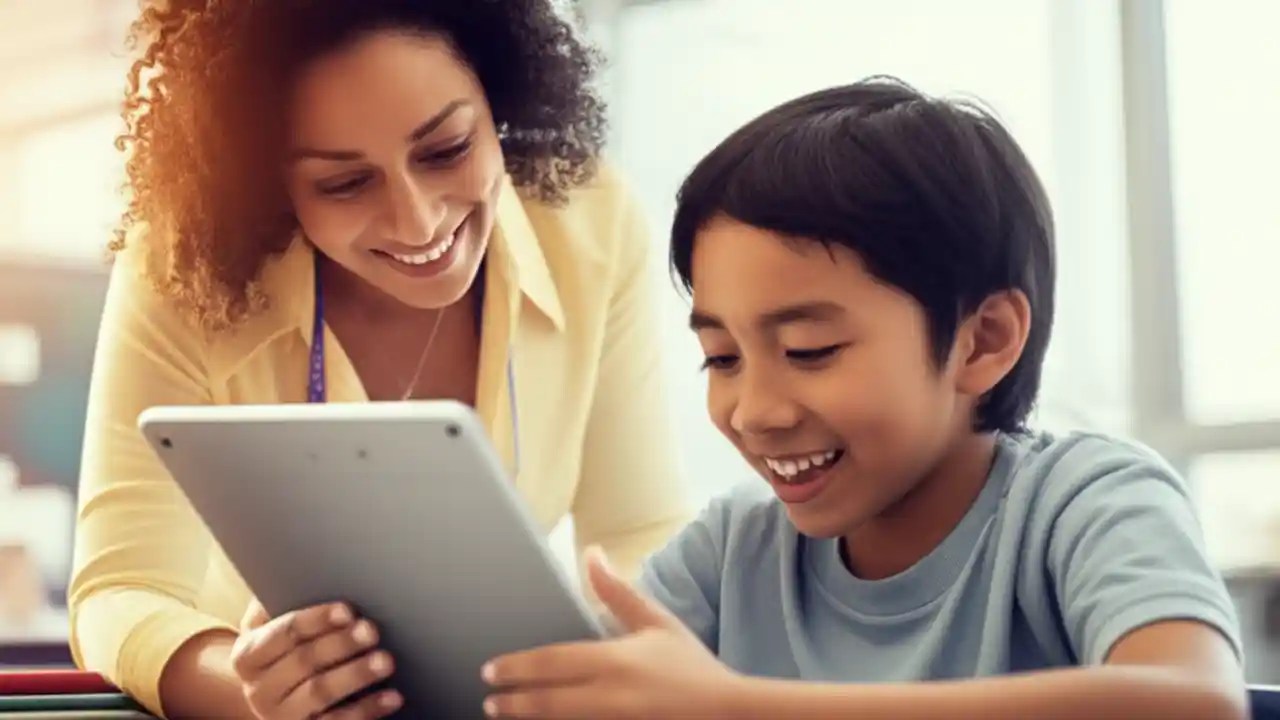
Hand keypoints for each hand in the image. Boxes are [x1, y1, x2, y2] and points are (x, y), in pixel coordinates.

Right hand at [230, 599, 402, 719]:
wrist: (276, 699)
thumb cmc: (286, 649)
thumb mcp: (273, 625)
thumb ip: (282, 597)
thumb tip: (309, 559)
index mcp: (249, 654)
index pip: (283, 633)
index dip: (316, 619)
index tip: (347, 609)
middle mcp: (259, 688)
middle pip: (303, 662)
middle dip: (340, 644)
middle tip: (373, 630)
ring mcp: (281, 716)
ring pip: (319, 694)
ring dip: (355, 675)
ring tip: (386, 660)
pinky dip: (367, 710)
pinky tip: (392, 697)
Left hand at [481, 547, 742, 718]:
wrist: (729, 715)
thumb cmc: (692, 668)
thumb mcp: (657, 624)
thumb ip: (617, 592)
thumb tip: (592, 554)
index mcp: (616, 661)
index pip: (552, 663)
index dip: (516, 667)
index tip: (491, 671)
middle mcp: (612, 697)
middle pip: (547, 702)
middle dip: (512, 702)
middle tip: (490, 699)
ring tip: (505, 714)